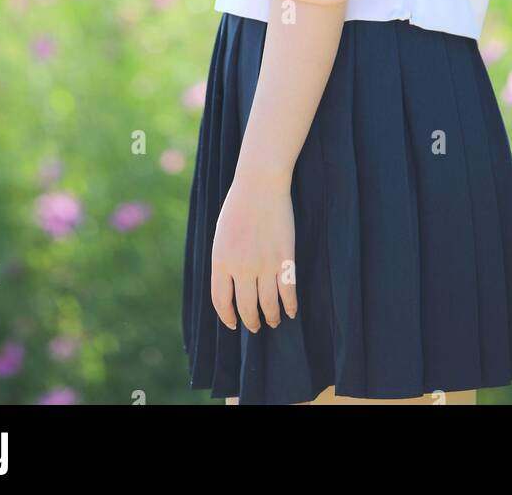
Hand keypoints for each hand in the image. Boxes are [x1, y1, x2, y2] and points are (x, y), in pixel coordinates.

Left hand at [211, 173, 297, 331]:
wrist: (259, 184)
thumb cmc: (239, 206)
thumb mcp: (221, 236)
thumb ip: (224, 261)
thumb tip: (229, 287)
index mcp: (220, 261)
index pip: (221, 301)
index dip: (228, 317)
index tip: (233, 323)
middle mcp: (241, 267)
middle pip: (246, 307)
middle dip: (251, 321)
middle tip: (256, 326)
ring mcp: (264, 264)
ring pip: (268, 304)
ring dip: (271, 317)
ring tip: (273, 321)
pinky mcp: (284, 258)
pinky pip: (288, 291)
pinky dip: (289, 305)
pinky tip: (290, 311)